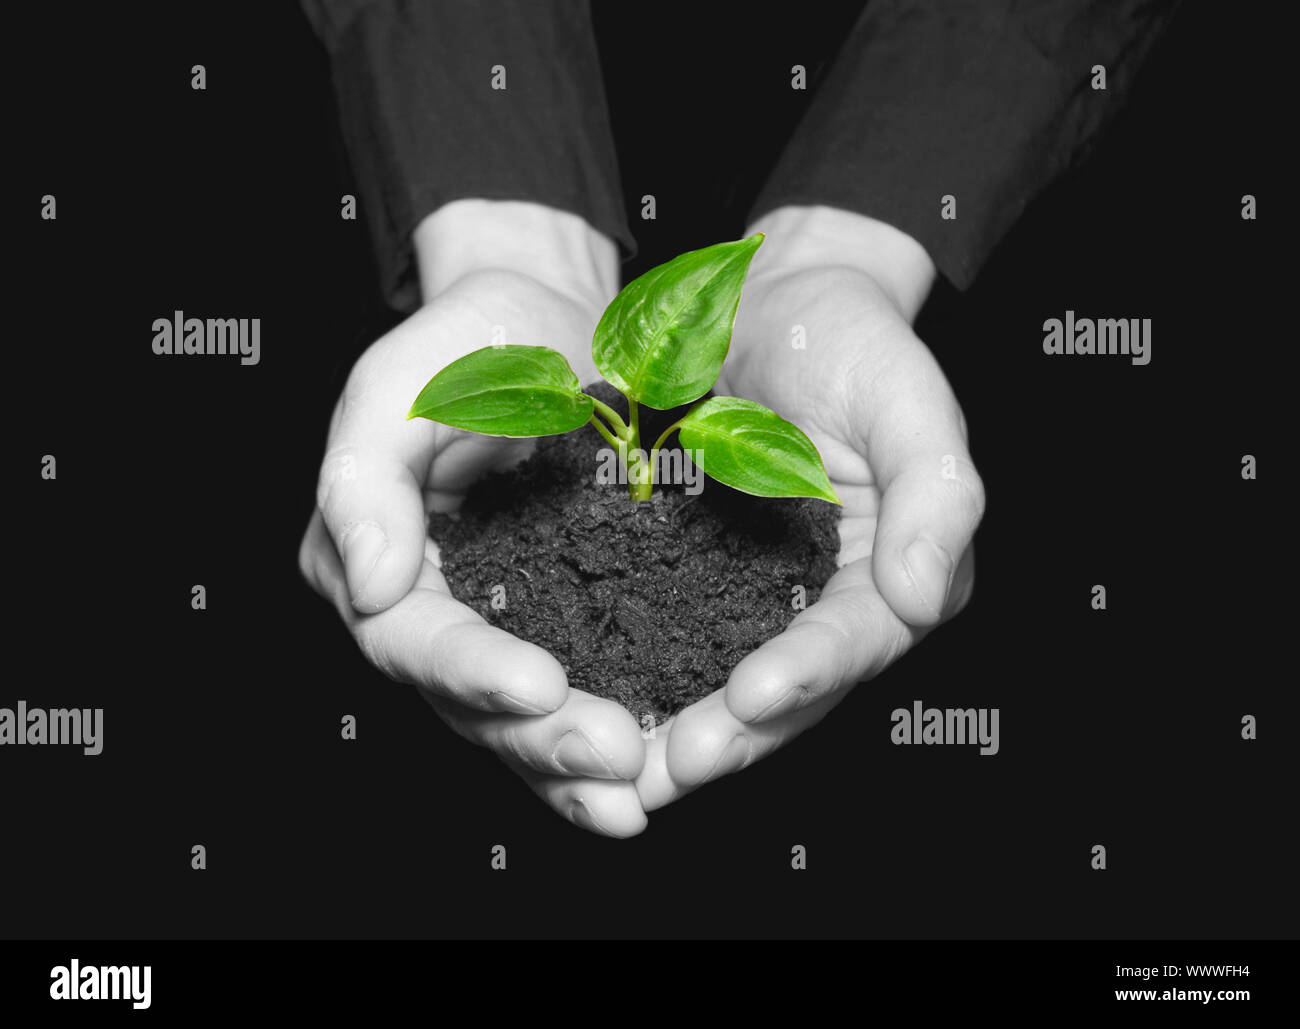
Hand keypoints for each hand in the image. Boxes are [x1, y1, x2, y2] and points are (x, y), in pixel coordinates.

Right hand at [299, 200, 649, 836]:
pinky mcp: (568, 617)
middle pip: (471, 704)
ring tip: (634, 796)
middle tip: (612, 757)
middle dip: (540, 740)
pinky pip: (588, 688)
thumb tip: (364, 584)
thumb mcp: (397, 384)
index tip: (539, 686)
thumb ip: (363, 480)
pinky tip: (657, 766)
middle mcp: (431, 610)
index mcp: (376, 561)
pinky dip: (618, 730)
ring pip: (527, 721)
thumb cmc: (469, 340)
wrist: (552, 318)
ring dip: (576, 767)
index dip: (470, 672)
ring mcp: (502, 623)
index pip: (410, 639)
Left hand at [636, 205, 986, 811]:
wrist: (777, 302)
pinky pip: (672, 638)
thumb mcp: (912, 401)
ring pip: (724, 681)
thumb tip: (924, 600)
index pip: (856, 640)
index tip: (750, 700)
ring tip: (623, 771)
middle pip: (789, 690)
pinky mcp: (704, 579)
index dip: (807, 677)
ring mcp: (765, 598)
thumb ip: (935, 498)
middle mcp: (834, 604)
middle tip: (671, 772)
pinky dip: (640, 677)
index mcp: (899, 574)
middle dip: (733, 736)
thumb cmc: (858, 340)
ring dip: (678, 730)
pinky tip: (593, 707)